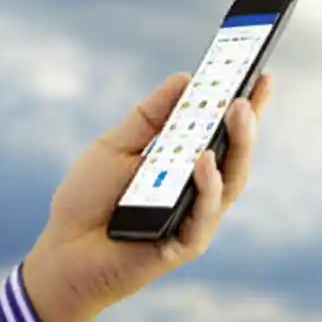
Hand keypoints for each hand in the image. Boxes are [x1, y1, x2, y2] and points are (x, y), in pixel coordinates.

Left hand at [21, 71, 272, 321]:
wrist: (60, 250)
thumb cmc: (87, 200)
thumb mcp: (116, 145)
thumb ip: (150, 116)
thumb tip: (185, 78)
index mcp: (185, 165)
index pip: (223, 132)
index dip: (246, 104)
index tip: (261, 71)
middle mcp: (198, 192)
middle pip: (235, 155)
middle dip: (247, 121)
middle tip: (249, 88)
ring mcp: (194, 219)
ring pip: (230, 183)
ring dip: (237, 145)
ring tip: (237, 110)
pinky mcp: (181, 245)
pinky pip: (202, 216)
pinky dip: (207, 187)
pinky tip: (204, 161)